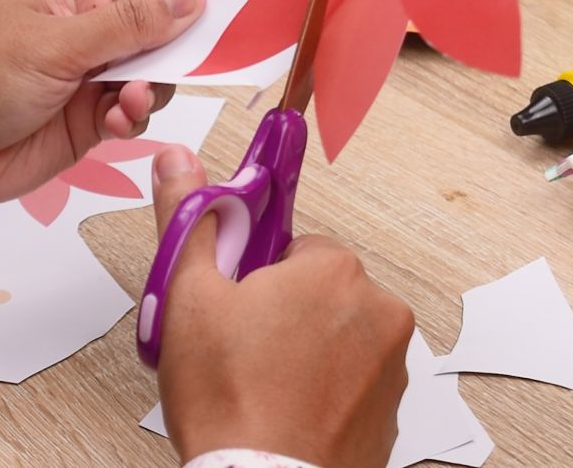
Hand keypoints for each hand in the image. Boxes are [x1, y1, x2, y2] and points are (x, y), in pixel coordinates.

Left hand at [0, 0, 204, 216]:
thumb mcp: (55, 42)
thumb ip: (129, 24)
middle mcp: (90, 22)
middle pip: (162, 20)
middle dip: (183, 38)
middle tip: (207, 52)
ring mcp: (94, 70)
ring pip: (157, 70)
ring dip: (153, 85)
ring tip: (126, 99)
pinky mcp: (94, 115)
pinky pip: (137, 110)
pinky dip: (134, 115)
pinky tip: (113, 120)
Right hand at [150, 145, 414, 467]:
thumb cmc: (230, 402)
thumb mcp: (188, 297)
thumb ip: (187, 218)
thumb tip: (179, 161)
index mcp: (332, 270)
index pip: (295, 248)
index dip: (257, 275)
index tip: (237, 303)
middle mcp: (377, 309)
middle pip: (320, 290)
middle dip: (284, 310)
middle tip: (242, 348)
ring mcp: (392, 364)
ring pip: (338, 335)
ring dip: (308, 349)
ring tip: (263, 386)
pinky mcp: (393, 410)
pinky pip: (356, 379)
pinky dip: (328, 388)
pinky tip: (289, 410)